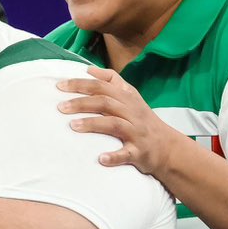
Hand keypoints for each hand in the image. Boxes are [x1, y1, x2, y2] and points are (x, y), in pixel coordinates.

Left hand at [57, 65, 185, 177]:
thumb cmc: (143, 120)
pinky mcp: (139, 152)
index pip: (102, 86)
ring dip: (93, 124)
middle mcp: (132, 112)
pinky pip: (126, 154)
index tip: (59, 86)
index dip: (81, 84)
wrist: (168, 147)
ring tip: (72, 126)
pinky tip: (101, 159)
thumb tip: (89, 69)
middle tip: (60, 107)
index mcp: (127, 98)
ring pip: (114, 124)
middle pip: (105, 103)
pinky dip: (114, 156)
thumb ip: (112, 80)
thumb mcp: (131, 96)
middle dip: (82, 103)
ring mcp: (136, 132)